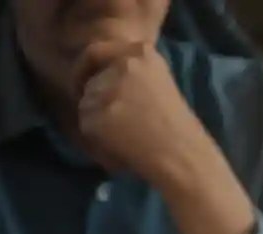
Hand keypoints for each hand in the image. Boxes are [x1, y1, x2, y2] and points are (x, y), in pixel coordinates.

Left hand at [73, 40, 211, 182]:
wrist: (180, 152)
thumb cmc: (175, 124)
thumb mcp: (157, 80)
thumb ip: (129, 72)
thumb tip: (96, 78)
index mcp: (141, 52)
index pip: (96, 51)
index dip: (85, 69)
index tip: (82, 83)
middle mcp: (122, 65)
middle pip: (91, 82)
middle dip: (97, 102)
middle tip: (115, 123)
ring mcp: (106, 90)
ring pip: (85, 104)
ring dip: (97, 120)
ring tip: (121, 136)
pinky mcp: (94, 116)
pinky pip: (85, 126)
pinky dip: (97, 139)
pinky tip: (118, 145)